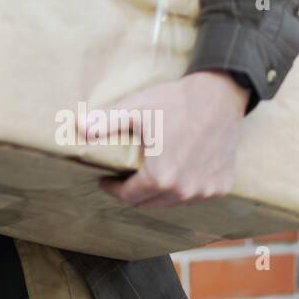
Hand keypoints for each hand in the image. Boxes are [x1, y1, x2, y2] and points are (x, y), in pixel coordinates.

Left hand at [92, 70, 249, 208]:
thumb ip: (104, 121)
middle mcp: (185, 191)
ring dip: (158, 192)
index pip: (128, 196)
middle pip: (149, 202)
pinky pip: (195, 196)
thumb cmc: (175, 102)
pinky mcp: (221, 186)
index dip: (113, 188)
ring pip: (172, 202)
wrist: (218, 96)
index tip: (105, 179)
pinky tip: (175, 173)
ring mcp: (206, 191)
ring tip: (148, 175)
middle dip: (133, 192)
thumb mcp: (134, 109)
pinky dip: (182, 188)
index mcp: (161, 178)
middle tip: (124, 176)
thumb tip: (77, 127)